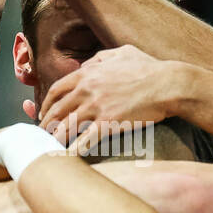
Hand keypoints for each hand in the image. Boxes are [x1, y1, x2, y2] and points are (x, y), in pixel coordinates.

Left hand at [38, 46, 180, 149]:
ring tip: (50, 149)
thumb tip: (87, 65)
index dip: (47, 104)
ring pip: (66, 126)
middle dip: (46, 125)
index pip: (56, 90)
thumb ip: (100, 59)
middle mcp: (87, 89)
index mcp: (87, 74)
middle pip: (57, 110)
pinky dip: (73, 150)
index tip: (44, 114)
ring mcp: (96, 107)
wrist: (169, 84)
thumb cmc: (149, 68)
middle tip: (43, 135)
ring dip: (56, 139)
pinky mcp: (108, 123)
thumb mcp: (122, 54)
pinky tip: (67, 158)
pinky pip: (84, 140)